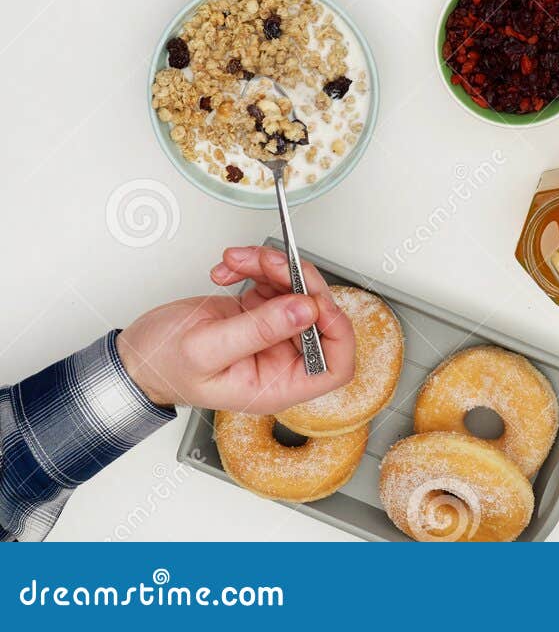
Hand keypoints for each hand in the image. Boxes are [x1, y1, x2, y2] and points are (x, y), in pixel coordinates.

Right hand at [117, 246, 352, 411]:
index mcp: (276, 385)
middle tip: (268, 262)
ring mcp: (270, 334)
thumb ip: (259, 330)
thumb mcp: (207, 348)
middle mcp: (280, 361)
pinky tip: (231, 269)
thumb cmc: (163, 366)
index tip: (313, 299)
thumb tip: (306, 309)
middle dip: (295, 280)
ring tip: (238, 261)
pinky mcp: (258, 312)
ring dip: (271, 266)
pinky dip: (255, 267)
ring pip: (295, 290)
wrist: (135, 355)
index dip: (336, 329)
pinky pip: (274, 281)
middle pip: (318, 314)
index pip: (336, 364)